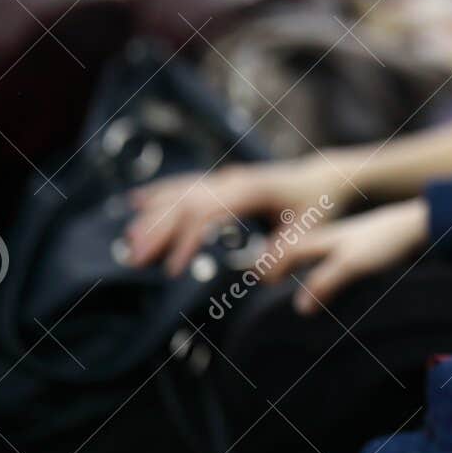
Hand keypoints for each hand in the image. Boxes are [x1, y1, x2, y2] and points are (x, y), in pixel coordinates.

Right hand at [125, 158, 349, 275]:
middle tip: (136, 261)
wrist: (322, 176)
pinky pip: (184, 186)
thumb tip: (263, 277)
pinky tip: (135, 202)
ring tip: (129, 243)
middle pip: (184, 204)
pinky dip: (159, 194)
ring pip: (179, 194)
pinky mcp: (221, 181)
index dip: (186, 241)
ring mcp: (224, 179)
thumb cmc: (317, 204)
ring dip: (152, 217)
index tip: (172, 271)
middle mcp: (232, 181)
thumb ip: (287, 250)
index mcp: (250, 191)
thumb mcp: (310, 228)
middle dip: (158, 232)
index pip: (207, 214)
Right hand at [258, 198, 429, 314]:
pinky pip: (340, 257)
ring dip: (308, 265)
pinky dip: (330, 266)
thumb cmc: (383, 241)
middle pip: (302, 251)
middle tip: (273, 280)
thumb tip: (299, 308)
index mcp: (322, 239)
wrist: (417, 224)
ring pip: (321, 253)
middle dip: (286, 263)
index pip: (289, 252)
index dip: (274, 266)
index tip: (262, 281)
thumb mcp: (351, 265)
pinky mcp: (368, 247)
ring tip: (302, 281)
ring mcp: (351, 240)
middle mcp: (333, 237)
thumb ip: (324, 284)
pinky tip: (340, 276)